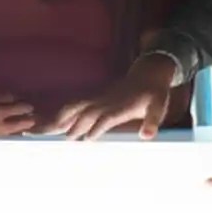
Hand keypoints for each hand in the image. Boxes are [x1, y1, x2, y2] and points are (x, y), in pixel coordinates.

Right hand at [40, 53, 174, 140]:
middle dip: (76, 124)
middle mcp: (108, 101)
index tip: (87, 139)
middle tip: (65, 139)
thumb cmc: (154, 93)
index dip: (98, 126)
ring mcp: (101, 97)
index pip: (107, 117)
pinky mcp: (98, 97)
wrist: (149, 73)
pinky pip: (79, 103)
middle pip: (88, 111)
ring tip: (52, 127)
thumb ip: (152, 121)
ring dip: (66, 115)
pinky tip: (58, 120)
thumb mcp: (159, 107)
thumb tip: (147, 136)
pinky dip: (67, 111)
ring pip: (80, 105)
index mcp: (122, 105)